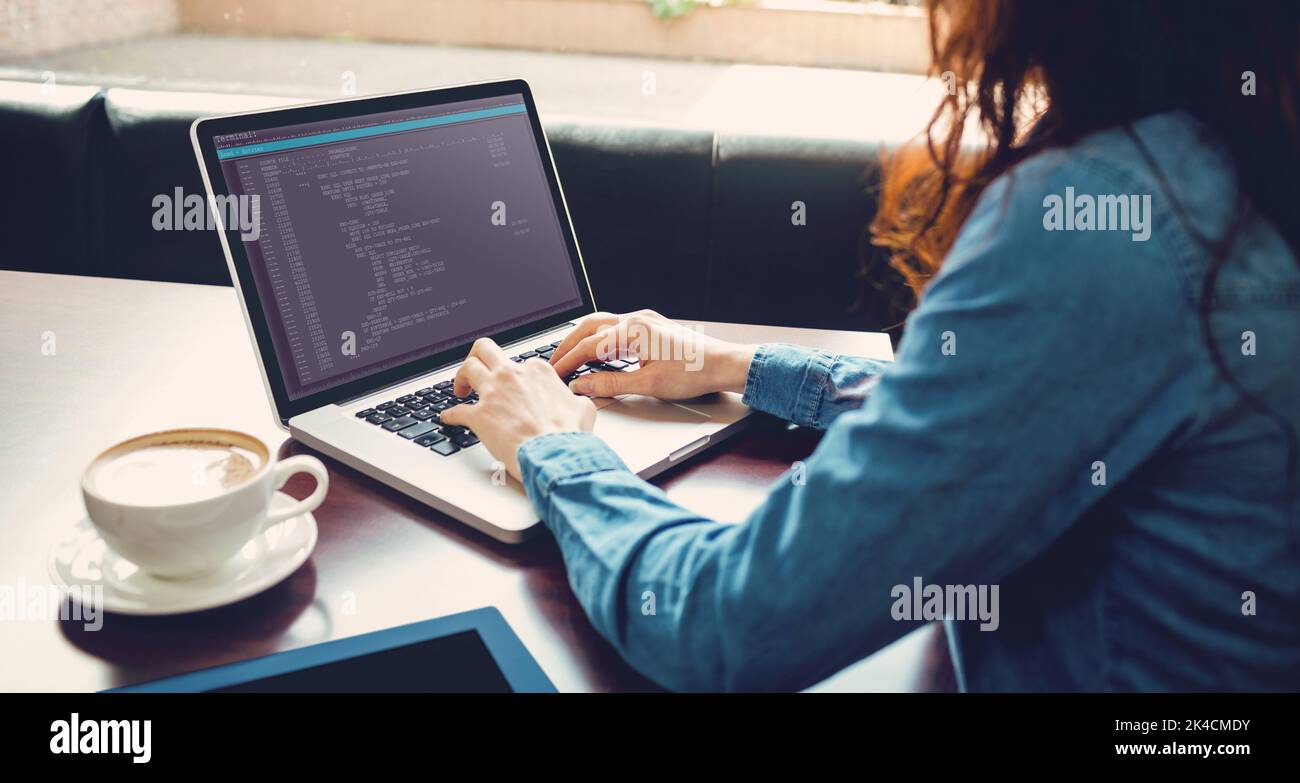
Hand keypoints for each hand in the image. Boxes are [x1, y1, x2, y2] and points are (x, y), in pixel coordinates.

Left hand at [441, 338, 596, 479]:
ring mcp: (493, 392)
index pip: (520, 362)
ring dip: (460, 378)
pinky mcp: (479, 415)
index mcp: (537, 370)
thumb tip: (575, 402)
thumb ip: (574, 399)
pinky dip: (450, 415)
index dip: (516, 374)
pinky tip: (448, 418)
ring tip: (460, 389)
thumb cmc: (568, 434)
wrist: (554, 453)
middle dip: (477, 356)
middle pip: (484, 350)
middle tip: (475, 369)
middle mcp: (512, 375)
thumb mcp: (582, 408)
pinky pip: (456, 411)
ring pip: (467, 368)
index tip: (513, 384)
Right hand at [550, 310, 756, 399]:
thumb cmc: (695, 372)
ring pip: (603, 325)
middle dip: (568, 345)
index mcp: (634, 330)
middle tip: (552, 362)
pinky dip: (600, 339)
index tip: (553, 374)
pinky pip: (617, 329)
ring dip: (583, 340)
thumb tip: (583, 385)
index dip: (567, 361)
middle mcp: (637, 320)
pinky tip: (597, 352)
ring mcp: (645, 322)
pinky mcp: (652, 329)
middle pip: (590, 328)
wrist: (724, 365)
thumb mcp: (648, 383)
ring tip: (569, 356)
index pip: (589, 345)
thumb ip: (610, 383)